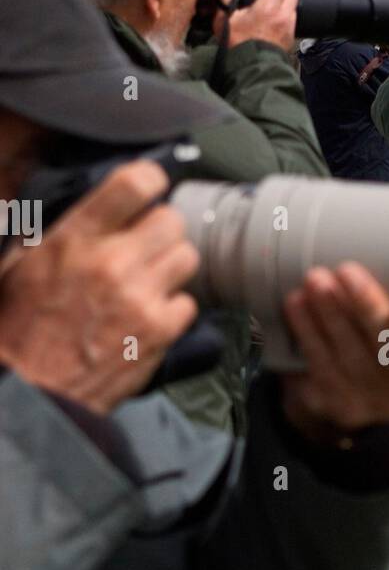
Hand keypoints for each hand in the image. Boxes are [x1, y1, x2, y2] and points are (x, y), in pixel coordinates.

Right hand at [0, 162, 198, 413]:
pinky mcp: (159, 331)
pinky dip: (174, 310)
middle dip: (162, 232)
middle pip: (172, 220)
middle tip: (147, 247)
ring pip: (187, 258)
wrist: (30, 389)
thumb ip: (65, 232)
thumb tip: (97, 206)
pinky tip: (150, 316)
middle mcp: (111, 261)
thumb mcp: (23, 263)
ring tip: (149, 283)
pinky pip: (189, 303)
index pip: (133, 184)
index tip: (152, 187)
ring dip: (171, 268)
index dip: (151, 181)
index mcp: (75, 237)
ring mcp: (139, 297)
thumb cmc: (20, 328)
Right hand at [215, 0, 299, 53]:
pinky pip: (292, 18)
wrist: (250, 71)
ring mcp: (289, 28)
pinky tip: (274, 15)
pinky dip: (286, 12)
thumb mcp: (224, 18)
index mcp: (268, 8)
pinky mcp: (291, 38)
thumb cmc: (236, 45)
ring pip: (294, 5)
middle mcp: (283, 16)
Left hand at [280, 262, 388, 437]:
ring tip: (315, 279)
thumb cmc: (383, 335)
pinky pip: (321, 367)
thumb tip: (386, 239)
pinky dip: (308, 332)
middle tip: (346, 271)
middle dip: (366, 307)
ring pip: (350, 355)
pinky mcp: (342, 406)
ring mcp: (376, 400)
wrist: (352, 390)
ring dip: (329, 314)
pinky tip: (297, 304)